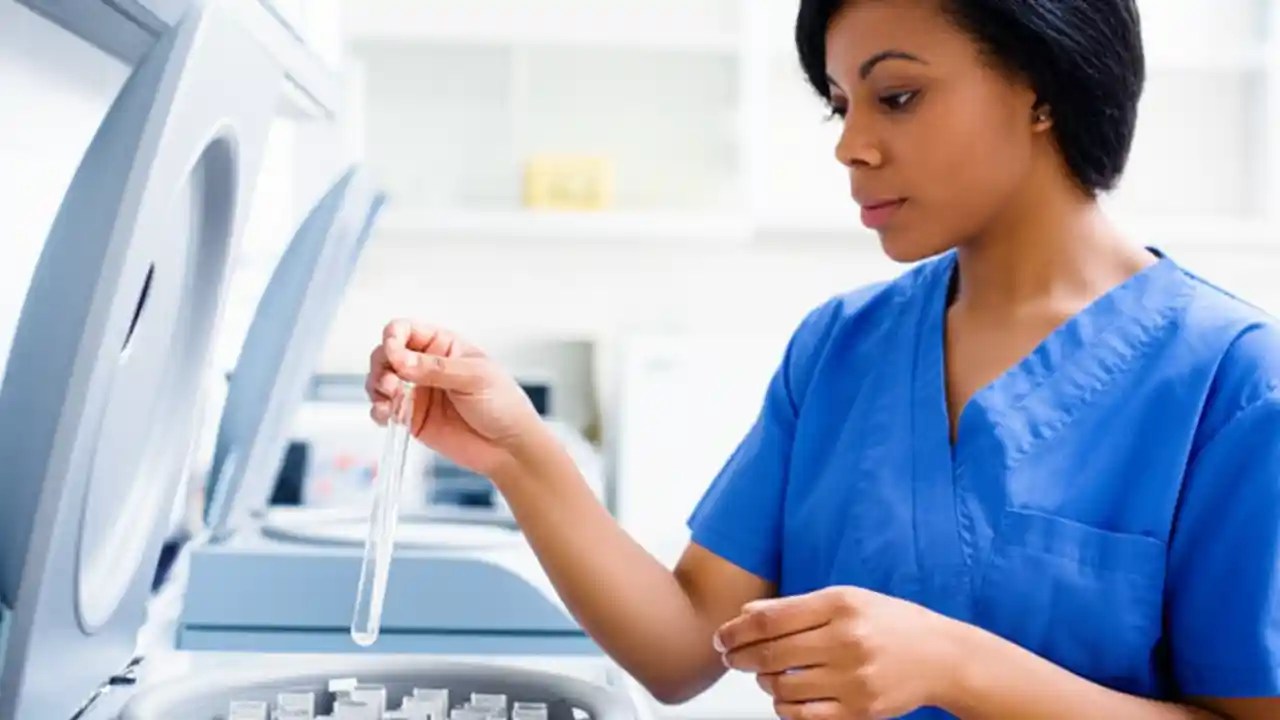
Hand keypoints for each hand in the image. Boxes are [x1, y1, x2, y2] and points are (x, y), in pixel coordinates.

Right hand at [366, 320, 545, 477]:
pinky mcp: (412, 418)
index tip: (394, 353)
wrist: (509, 448)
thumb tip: (399, 360)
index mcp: (443, 346)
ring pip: (380, 380)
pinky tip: (386, 415)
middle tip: (391, 382)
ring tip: (389, 399)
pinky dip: (378, 411)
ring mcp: (417, 392)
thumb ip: (436, 369)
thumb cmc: (503, 404)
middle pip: (386, 354)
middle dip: (381, 364)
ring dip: (376, 387)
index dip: (393, 337)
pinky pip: (384, 410)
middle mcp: (425, 366)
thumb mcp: (474, 378)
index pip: (405, 330)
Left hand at [714, 587, 963, 719]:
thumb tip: (748, 613)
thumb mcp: (846, 599)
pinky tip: (785, 696)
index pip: (770, 620)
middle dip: (739, 658)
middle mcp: (846, 640)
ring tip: (765, 675)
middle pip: (770, 654)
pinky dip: (784, 707)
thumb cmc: (891, 623)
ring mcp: (853, 679)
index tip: (722, 637)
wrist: (942, 657)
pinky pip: (803, 715)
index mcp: (840, 605)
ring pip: (782, 688)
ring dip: (763, 682)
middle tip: (730, 657)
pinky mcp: (859, 711)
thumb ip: (795, 606)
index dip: (736, 630)